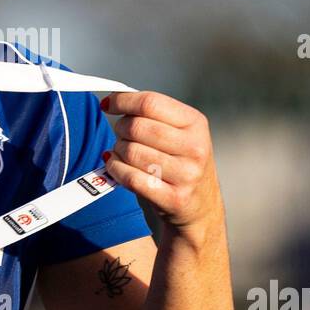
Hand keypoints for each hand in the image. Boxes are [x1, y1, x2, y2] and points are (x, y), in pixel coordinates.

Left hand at [99, 91, 224, 248]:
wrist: (201, 209)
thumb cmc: (181, 166)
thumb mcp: (180, 134)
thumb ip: (152, 116)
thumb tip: (114, 100)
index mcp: (195, 123)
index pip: (150, 103)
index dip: (123, 101)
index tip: (108, 104)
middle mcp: (194, 148)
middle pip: (137, 126)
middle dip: (119, 129)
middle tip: (120, 135)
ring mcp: (186, 175)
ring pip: (131, 152)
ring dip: (117, 151)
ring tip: (121, 153)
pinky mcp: (174, 199)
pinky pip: (131, 178)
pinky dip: (116, 170)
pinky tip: (117, 167)